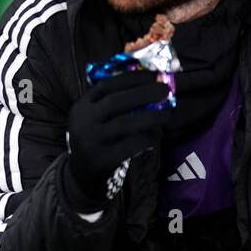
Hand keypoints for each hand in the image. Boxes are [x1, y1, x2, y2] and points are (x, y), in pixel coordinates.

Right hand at [65, 68, 171, 206]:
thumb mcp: (95, 119)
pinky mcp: (101, 160)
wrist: (81, 176)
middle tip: (166, 90)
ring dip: (151, 116)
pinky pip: (130, 146)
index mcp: (81, 107)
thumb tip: (150, 84)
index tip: (153, 74)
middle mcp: (82, 122)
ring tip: (169, 113)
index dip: (130, 78)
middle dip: (143, 93)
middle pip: (115, 102)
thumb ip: (113, 103)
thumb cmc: (97, 140)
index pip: (105, 86)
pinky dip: (146, 139)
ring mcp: (90, 141)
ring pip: (125, 124)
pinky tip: (155, 137)